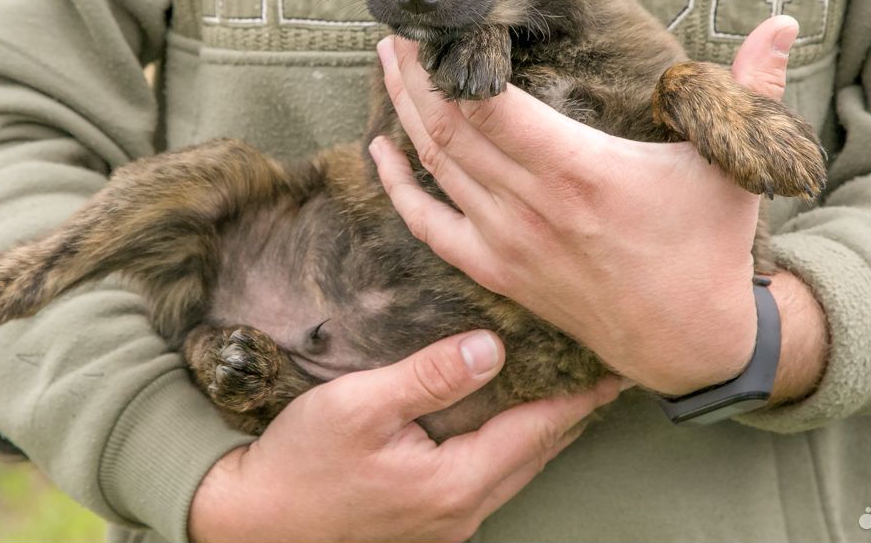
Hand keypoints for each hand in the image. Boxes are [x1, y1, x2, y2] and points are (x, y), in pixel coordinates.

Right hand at [188, 330, 626, 542]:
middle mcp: (463, 509)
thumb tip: (494, 348)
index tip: (612, 366)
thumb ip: (430, 376)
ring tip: (567, 391)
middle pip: (537, 454)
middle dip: (572, 412)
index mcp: (456, 480)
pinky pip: (490, 479)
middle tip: (601, 371)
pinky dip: (512, 446)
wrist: (258, 519)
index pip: (538, 429)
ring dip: (544, 430)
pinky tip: (507, 424)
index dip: (578, 396)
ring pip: (518, 470)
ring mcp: (447, 522)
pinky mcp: (428, 521)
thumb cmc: (302, 460)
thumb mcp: (360, 404)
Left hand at [371, 16, 823, 397]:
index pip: (490, 106)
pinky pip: (430, 226)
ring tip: (386, 66)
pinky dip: (399, 188)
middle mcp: (530, 206)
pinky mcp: (498, 272)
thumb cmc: (708, 246)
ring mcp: (507, 242)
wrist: (689, 342)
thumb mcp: (733, 167)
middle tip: (397, 30)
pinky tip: (381, 153)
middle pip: (449, 128)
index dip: (453, 63)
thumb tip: (786, 22)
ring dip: (403, 114)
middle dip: (414, 75)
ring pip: (434, 168)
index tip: (439, 24)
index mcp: (579, 170)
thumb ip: (752, 88)